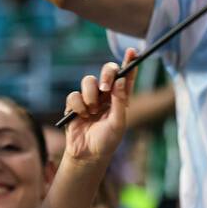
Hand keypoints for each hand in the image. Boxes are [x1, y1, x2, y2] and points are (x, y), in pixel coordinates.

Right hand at [61, 48, 135, 164]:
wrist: (87, 155)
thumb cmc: (106, 141)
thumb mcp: (118, 123)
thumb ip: (119, 101)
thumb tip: (120, 80)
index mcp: (120, 99)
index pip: (126, 77)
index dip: (129, 63)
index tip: (132, 52)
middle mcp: (105, 95)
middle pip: (107, 71)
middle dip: (107, 75)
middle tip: (106, 88)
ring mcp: (89, 99)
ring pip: (88, 81)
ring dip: (90, 95)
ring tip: (92, 111)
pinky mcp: (75, 105)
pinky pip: (74, 95)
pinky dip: (78, 106)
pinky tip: (81, 116)